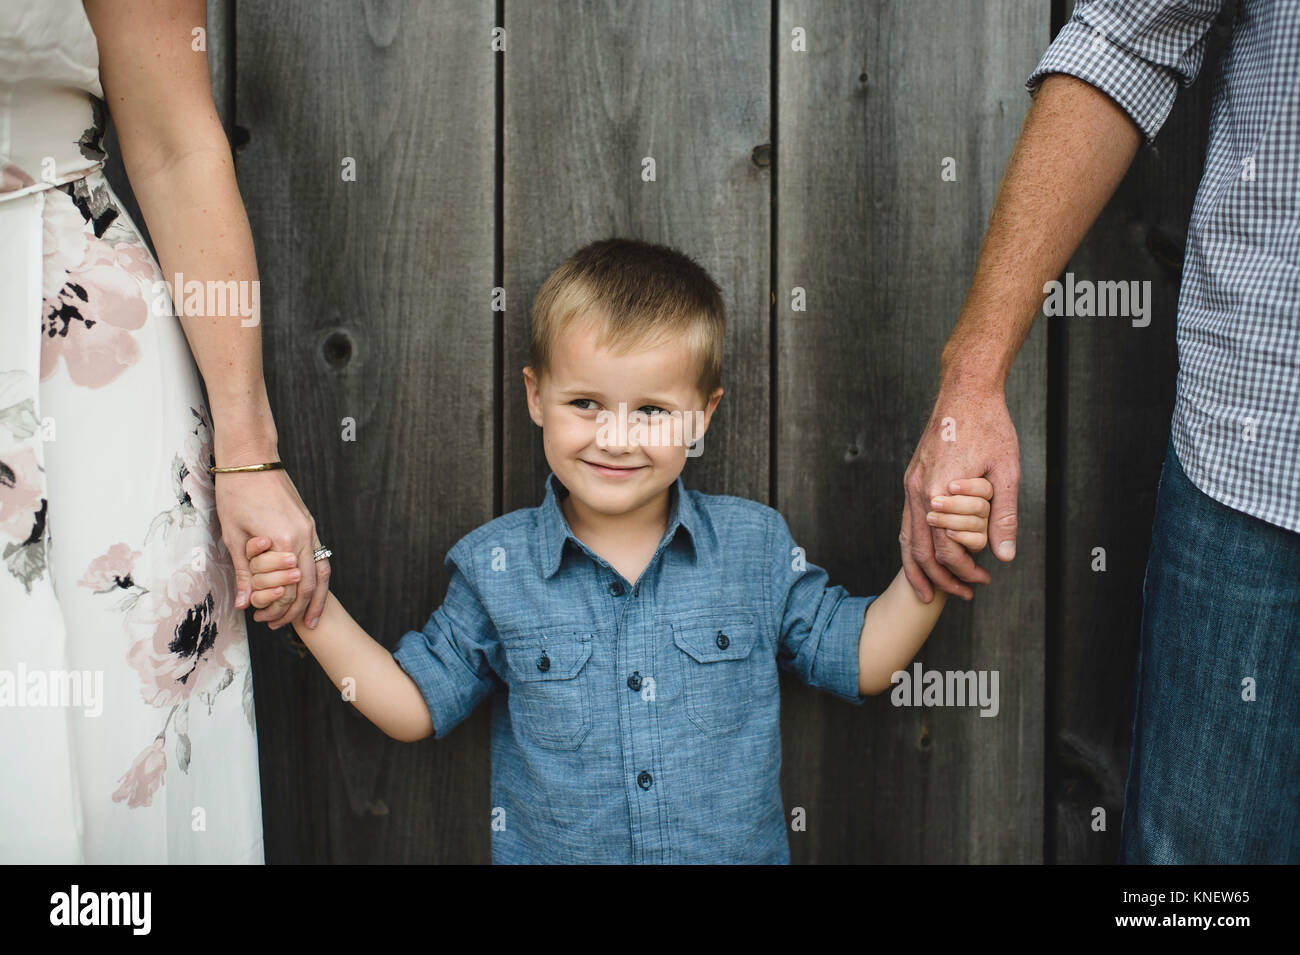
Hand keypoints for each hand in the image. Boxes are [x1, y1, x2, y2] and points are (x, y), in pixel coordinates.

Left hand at [214, 467, 330, 628]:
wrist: (251, 458)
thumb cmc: (237, 492)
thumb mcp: (233, 535)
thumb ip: (244, 572)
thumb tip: (244, 603)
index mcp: (284, 540)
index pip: (287, 587)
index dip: (276, 608)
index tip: (261, 619)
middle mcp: (304, 536)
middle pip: (309, 585)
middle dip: (297, 610)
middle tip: (281, 626)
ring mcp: (310, 529)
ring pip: (322, 572)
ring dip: (316, 598)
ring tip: (311, 619)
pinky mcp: (309, 523)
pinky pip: (320, 557)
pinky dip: (317, 578)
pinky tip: (311, 590)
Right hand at [901, 386, 1019, 601]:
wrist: (965, 391)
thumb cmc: (989, 426)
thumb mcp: (1005, 472)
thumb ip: (1003, 516)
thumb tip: (1005, 555)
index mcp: (940, 493)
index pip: (948, 549)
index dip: (966, 570)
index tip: (984, 579)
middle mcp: (919, 492)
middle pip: (921, 552)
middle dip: (940, 579)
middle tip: (961, 594)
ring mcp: (911, 485)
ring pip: (906, 539)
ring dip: (918, 569)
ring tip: (928, 591)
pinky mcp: (912, 478)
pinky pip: (906, 521)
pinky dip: (913, 545)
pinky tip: (923, 554)